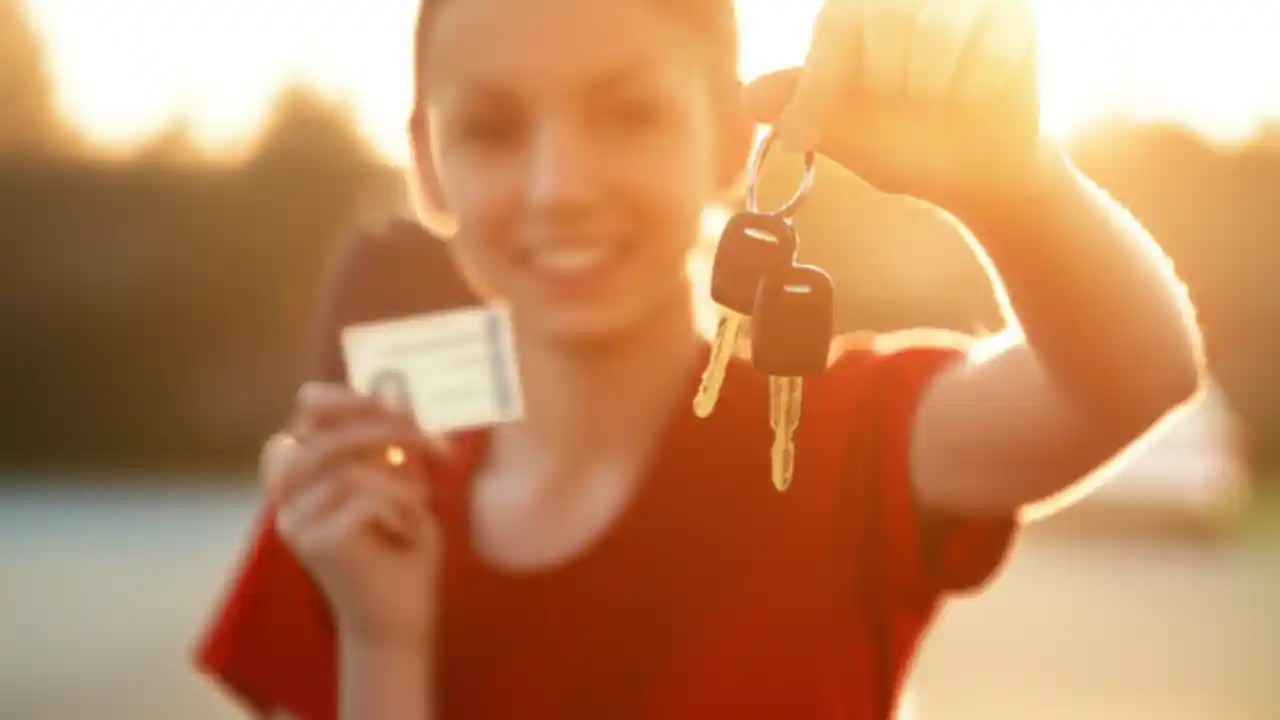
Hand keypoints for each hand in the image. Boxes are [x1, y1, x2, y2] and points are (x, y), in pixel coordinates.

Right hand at [262, 382, 444, 646]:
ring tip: (420, 504)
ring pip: (350, 468)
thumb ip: (394, 441)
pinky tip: (406, 532)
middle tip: (435, 444)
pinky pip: (366, 500)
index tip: (400, 403)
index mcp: (304, 472)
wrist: (400, 618)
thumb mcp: (402, 480)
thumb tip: (395, 387)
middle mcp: (288, 495)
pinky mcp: (316, 545)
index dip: (356, 395)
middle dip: (388, 429)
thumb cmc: (402, 545)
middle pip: (327, 433)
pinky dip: (400, 509)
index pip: (310, 409)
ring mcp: (296, 521)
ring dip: (401, 481)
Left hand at [744, 0, 1048, 212]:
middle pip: (884, 13)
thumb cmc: (901, 144)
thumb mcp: (842, 131)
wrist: (971, 172)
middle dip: (883, 78)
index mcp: (861, 12)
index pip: (837, 23)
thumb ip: (801, 106)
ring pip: (935, 24)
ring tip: (935, 103)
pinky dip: (973, 89)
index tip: (800, 138)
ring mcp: (966, 1)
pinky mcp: (1014, 16)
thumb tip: (750, 97)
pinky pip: (988, 46)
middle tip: (900, 104)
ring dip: (928, 83)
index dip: (818, 83)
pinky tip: (973, 101)